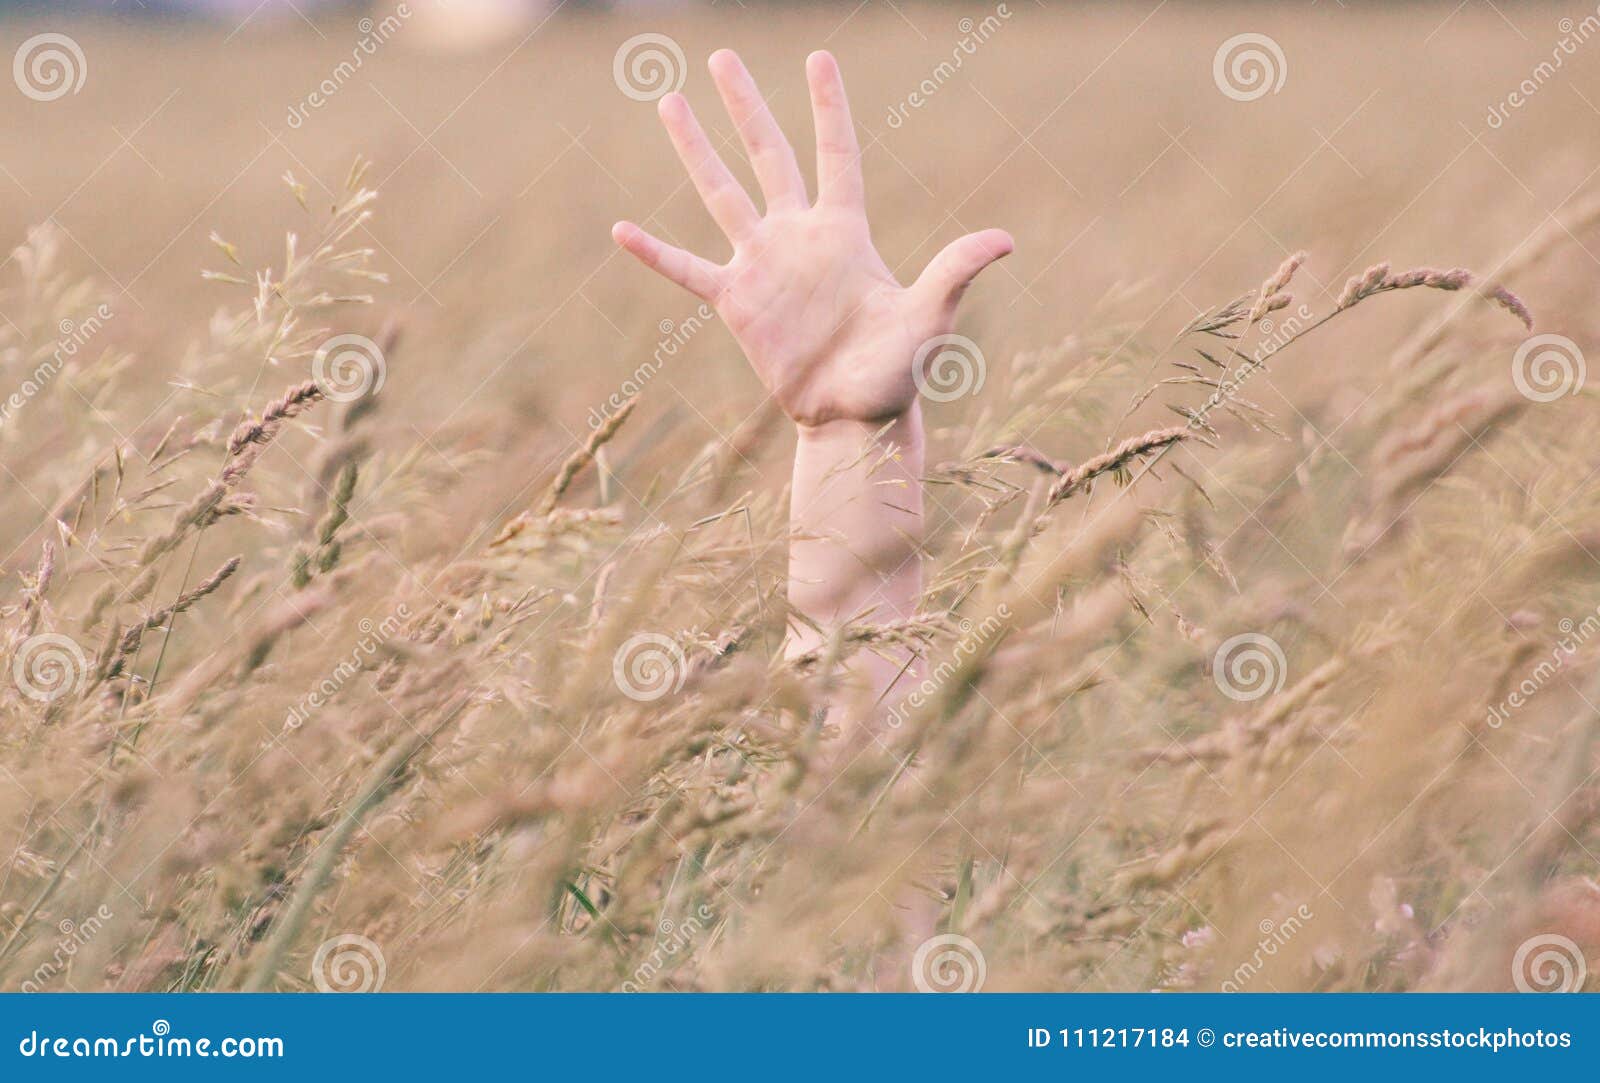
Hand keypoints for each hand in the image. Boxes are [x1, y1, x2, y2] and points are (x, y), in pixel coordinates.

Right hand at [612, 49, 1012, 426]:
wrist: (853, 418)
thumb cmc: (897, 370)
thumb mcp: (930, 319)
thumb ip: (955, 273)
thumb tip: (1004, 240)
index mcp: (844, 232)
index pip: (835, 155)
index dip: (828, 108)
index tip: (818, 58)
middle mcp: (799, 238)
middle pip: (769, 156)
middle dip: (746, 107)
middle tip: (723, 57)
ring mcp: (763, 268)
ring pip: (722, 195)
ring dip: (696, 151)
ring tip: (670, 101)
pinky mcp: (738, 305)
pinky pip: (688, 270)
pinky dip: (656, 253)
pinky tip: (622, 230)